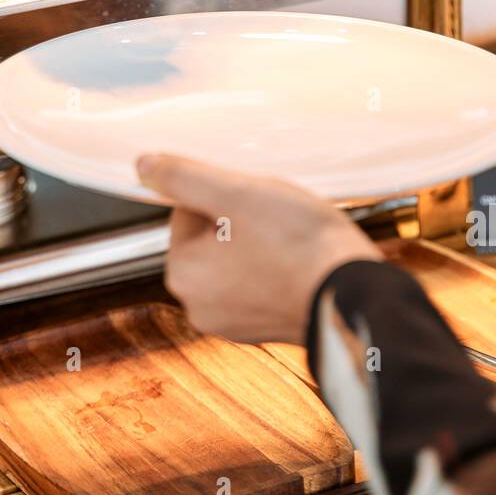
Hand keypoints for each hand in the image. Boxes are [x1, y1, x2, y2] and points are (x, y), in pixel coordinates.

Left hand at [137, 154, 380, 343]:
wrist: (352, 292)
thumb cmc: (297, 243)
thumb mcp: (234, 193)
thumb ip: (183, 177)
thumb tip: (143, 165)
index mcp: (182, 273)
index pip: (189, 212)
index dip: (223, 198)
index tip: (252, 204)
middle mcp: (199, 306)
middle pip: (211, 239)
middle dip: (240, 223)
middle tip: (274, 222)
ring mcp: (232, 323)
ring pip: (237, 260)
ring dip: (260, 245)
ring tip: (290, 243)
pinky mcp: (264, 329)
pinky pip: (260, 284)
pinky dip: (276, 270)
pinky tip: (298, 262)